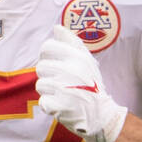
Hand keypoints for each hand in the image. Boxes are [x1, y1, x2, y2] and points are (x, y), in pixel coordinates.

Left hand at [36, 25, 127, 141]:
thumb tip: (56, 28)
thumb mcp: (86, 60)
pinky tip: (62, 105)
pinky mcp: (59, 106)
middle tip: (61, 82)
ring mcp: (64, 89)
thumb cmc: (91, 84)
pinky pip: (43, 102)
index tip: (53, 62)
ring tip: (63, 93)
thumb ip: (71, 42)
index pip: (47, 47)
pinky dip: (50, 105)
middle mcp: (70, 70)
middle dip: (48, 75)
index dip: (46, 55)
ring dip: (49, 91)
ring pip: (40, 84)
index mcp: (77, 57)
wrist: (101, 114)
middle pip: (41, 66)